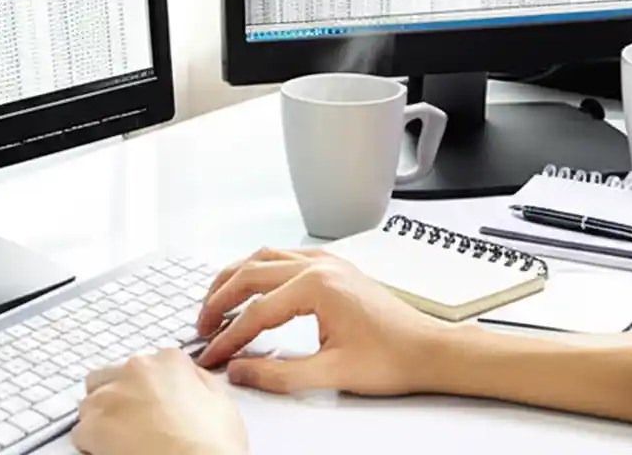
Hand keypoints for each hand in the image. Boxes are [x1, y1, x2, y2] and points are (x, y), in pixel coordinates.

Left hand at [72, 349, 246, 454]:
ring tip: (120, 441)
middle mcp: (136, 369)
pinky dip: (91, 444)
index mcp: (169, 361)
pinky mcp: (93, 425)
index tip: (150, 404)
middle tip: (131, 423)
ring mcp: (111, 396)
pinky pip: (81, 432)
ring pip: (91, 402)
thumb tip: (190, 379)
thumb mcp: (221, 403)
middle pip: (110, 377)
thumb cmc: (213, 444)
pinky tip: (111, 453)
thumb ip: (199, 382)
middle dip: (115, 397)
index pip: (147, 364)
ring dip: (102, 418)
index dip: (147, 388)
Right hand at [195, 248, 452, 395]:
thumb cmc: (392, 359)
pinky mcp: (334, 268)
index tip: (211, 356)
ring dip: (235, 279)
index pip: (256, 313)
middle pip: (250, 273)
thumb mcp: (331, 374)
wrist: (431, 351)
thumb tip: (238, 371)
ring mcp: (327, 262)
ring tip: (215, 304)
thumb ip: (278, 374)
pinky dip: (258, 271)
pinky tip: (252, 288)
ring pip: (263, 258)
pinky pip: (283, 258)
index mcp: (317, 287)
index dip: (228, 337)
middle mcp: (319, 265)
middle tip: (201, 326)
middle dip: (219, 301)